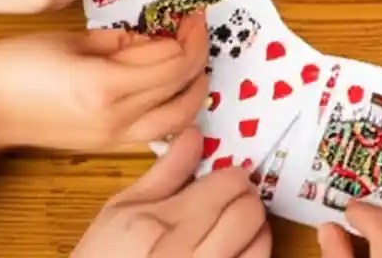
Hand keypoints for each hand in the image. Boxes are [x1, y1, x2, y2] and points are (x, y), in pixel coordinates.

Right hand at [0, 18, 207, 151]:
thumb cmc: (15, 65)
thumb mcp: (74, 39)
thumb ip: (122, 41)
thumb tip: (157, 39)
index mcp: (107, 85)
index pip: (175, 61)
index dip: (191, 34)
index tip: (193, 13)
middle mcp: (118, 118)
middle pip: (185, 89)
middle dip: (199, 55)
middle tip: (195, 29)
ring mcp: (115, 138)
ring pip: (181, 118)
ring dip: (194, 87)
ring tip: (189, 57)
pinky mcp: (109, 145)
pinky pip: (160, 129)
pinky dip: (177, 106)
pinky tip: (170, 84)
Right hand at [73, 127, 271, 256]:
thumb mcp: (121, 211)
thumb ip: (164, 172)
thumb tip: (195, 135)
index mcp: (160, 223)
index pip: (227, 185)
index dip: (231, 176)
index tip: (225, 178)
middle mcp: (187, 255)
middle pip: (248, 210)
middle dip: (244, 197)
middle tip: (230, 199)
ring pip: (260, 240)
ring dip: (253, 226)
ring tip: (232, 225)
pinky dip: (251, 251)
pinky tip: (233, 248)